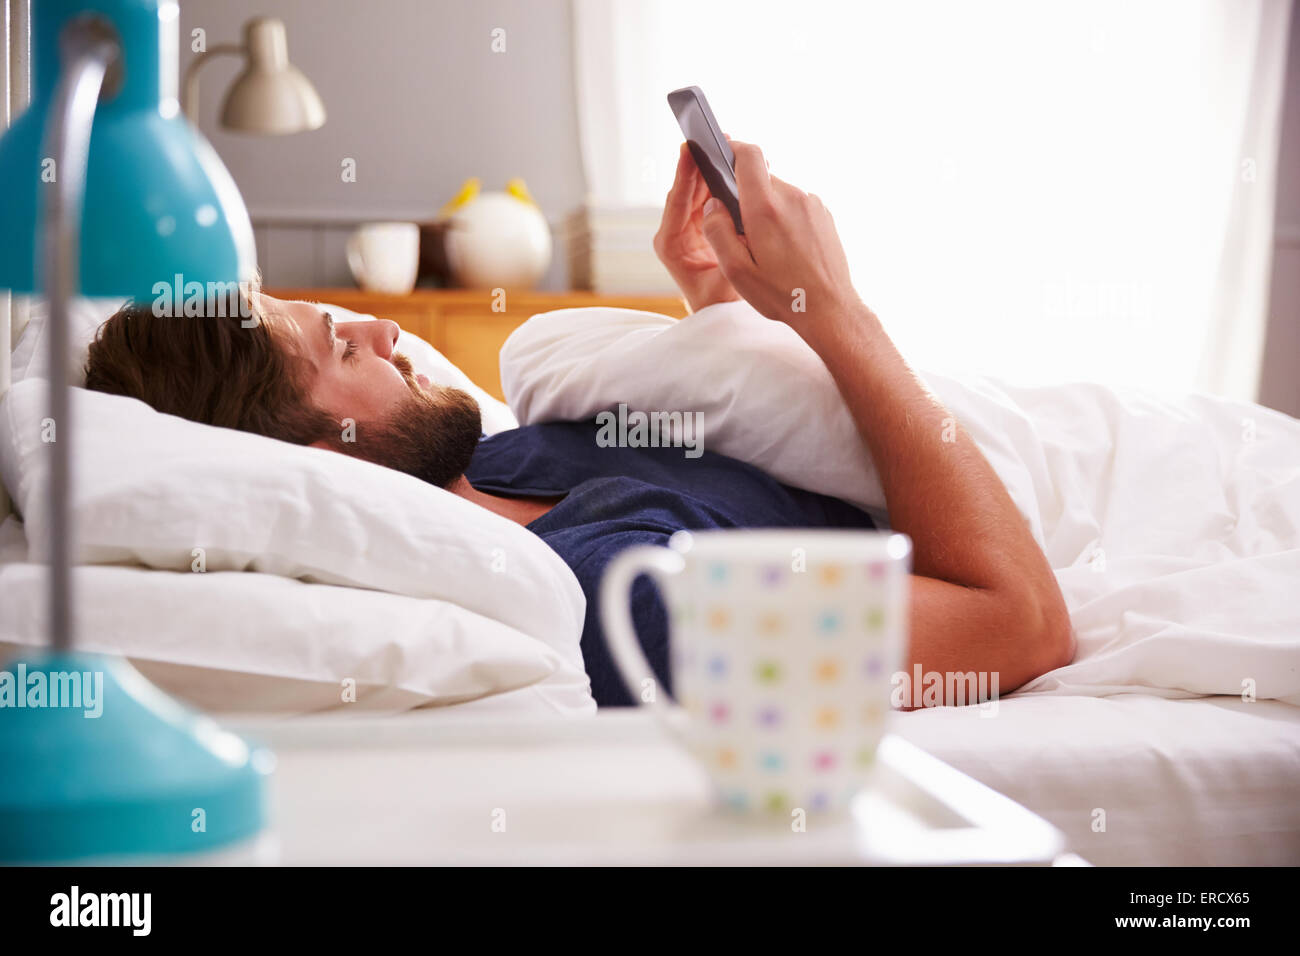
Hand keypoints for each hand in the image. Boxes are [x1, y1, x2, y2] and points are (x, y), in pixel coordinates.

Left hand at [653, 142, 741, 312]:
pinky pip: (709, 197)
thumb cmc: (720, 304)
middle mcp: (674, 232)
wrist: (722, 319)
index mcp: (671, 244)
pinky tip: (736, 167)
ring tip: (728, 146)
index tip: (688, 147)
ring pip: (699, 190)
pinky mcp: (701, 225)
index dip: (685, 173)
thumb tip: (733, 218)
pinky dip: (721, 182)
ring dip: (713, 169)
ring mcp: (687, 227)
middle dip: (701, 163)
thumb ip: (729, 253)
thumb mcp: (727, 282)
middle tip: (715, 137)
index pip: (677, 201)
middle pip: (687, 189)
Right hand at [698, 140, 863, 330]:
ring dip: (767, 211)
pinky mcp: (823, 213)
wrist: (829, 309)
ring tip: (768, 247)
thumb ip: (718, 232)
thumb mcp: (737, 271)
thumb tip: (713, 206)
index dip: (732, 148)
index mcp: (765, 208)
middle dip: (746, 197)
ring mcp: (811, 203)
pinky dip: (785, 219)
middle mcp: (791, 197)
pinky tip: (787, 249)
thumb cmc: (783, 294)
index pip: (749, 155)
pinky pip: (795, 205)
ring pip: (778, 193)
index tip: (723, 153)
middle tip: (742, 231)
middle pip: (761, 178)